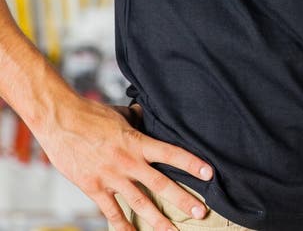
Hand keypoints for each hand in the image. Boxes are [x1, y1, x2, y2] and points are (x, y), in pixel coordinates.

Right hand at [35, 94, 213, 230]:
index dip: (191, 163)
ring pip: (140, 203)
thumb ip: (136, 119)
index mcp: (136, 141)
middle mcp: (128, 162)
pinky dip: (122, 227)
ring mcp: (111, 177)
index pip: (171, 153)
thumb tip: (146, 114)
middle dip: (182, 199)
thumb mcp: (120, 113)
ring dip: (158, 220)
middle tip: (201, 212)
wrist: (61, 120)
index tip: (209, 173)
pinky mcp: (94, 189)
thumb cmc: (91, 114)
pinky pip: (111, 212)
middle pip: (160, 184)